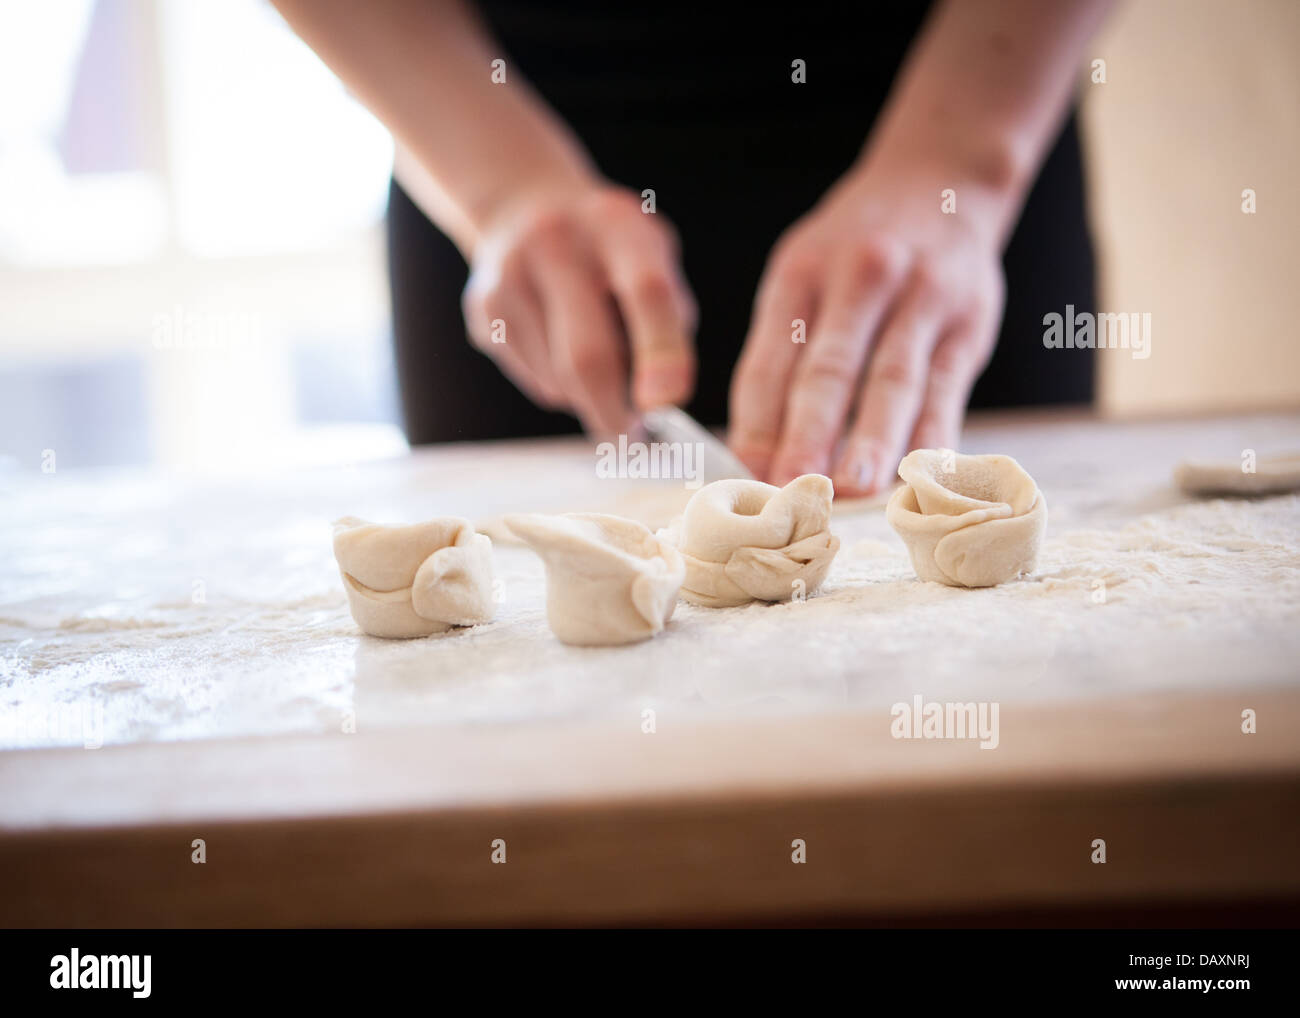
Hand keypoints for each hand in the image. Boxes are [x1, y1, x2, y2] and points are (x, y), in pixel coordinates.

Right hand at [462, 181, 697, 434]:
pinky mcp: (483, 308)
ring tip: (599, 368)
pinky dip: (560, 386)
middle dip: (616, 413)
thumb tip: (662, 398)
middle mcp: (556, 243)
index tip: (669, 403)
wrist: (524, 204)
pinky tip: (560, 347)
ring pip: (558, 381)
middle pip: (588, 356)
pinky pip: (534, 379)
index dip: (663, 353)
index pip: (647, 292)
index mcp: (615, 225)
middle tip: (634, 441)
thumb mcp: (653, 255)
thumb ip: (669, 316)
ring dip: (588, 398)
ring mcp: (510, 276)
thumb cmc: (611, 248)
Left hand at [728, 164, 1005, 495]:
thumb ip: (782, 353)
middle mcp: (859, 279)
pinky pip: (945, 387)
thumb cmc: (854, 251)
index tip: (748, 475)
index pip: (769, 360)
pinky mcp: (968, 321)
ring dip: (872, 439)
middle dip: (807, 433)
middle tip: (793, 485)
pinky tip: (916, 474)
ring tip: (854, 488)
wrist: (941, 181)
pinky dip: (931, 435)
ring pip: (892, 380)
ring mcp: (919, 298)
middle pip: (829, 369)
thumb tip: (760, 450)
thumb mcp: (802, 275)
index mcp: (801, 274)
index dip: (756, 422)